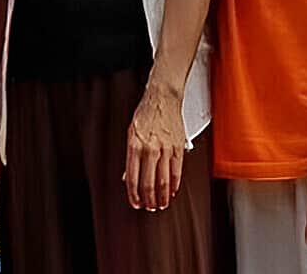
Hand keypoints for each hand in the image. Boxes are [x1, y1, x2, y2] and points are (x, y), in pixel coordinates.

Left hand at [125, 82, 185, 210]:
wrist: (162, 98)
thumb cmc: (146, 114)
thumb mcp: (130, 133)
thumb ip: (130, 157)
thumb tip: (128, 177)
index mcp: (134, 146)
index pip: (132, 178)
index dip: (134, 195)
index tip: (136, 203)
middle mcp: (150, 149)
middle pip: (149, 183)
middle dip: (149, 200)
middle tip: (150, 207)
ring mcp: (165, 149)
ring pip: (164, 180)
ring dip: (162, 196)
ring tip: (161, 204)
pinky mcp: (178, 148)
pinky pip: (177, 171)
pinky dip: (174, 185)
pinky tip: (172, 191)